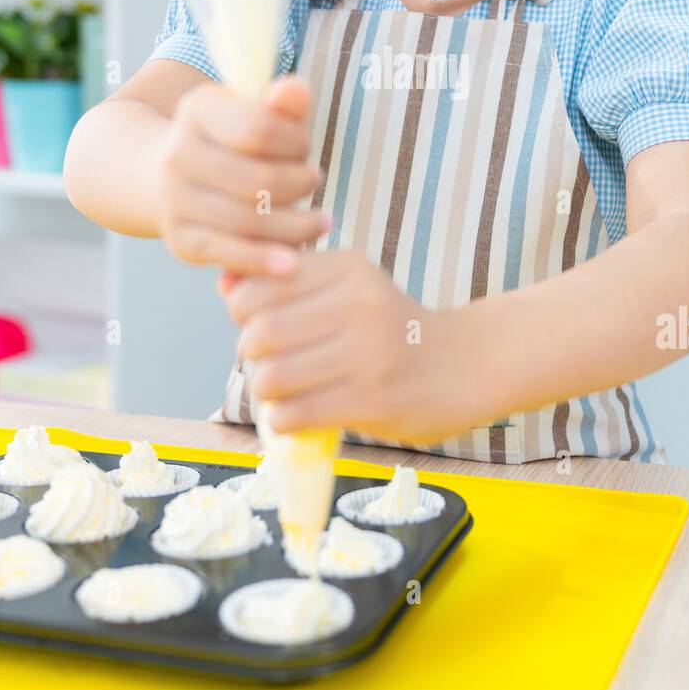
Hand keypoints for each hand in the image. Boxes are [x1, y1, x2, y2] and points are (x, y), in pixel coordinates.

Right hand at [159, 74, 330, 275]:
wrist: (164, 175)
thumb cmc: (230, 142)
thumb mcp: (255, 112)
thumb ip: (283, 104)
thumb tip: (297, 91)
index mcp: (198, 110)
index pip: (260, 128)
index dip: (295, 142)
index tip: (305, 149)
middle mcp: (178, 154)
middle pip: (259, 180)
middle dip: (299, 184)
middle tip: (313, 182)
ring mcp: (175, 199)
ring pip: (248, 220)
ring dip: (295, 225)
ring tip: (320, 222)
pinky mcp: (180, 239)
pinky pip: (228, 253)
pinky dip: (263, 261)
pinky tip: (293, 263)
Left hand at [215, 250, 486, 441]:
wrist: (464, 366)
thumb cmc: (390, 329)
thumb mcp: (348, 289)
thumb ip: (288, 285)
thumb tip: (224, 286)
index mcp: (349, 268)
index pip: (258, 287)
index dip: (242, 313)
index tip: (259, 326)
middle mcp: (360, 303)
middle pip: (259, 333)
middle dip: (250, 356)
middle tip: (267, 364)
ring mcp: (369, 353)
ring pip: (272, 377)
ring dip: (264, 393)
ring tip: (281, 393)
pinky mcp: (374, 400)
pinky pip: (295, 415)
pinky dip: (282, 421)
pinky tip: (296, 415)